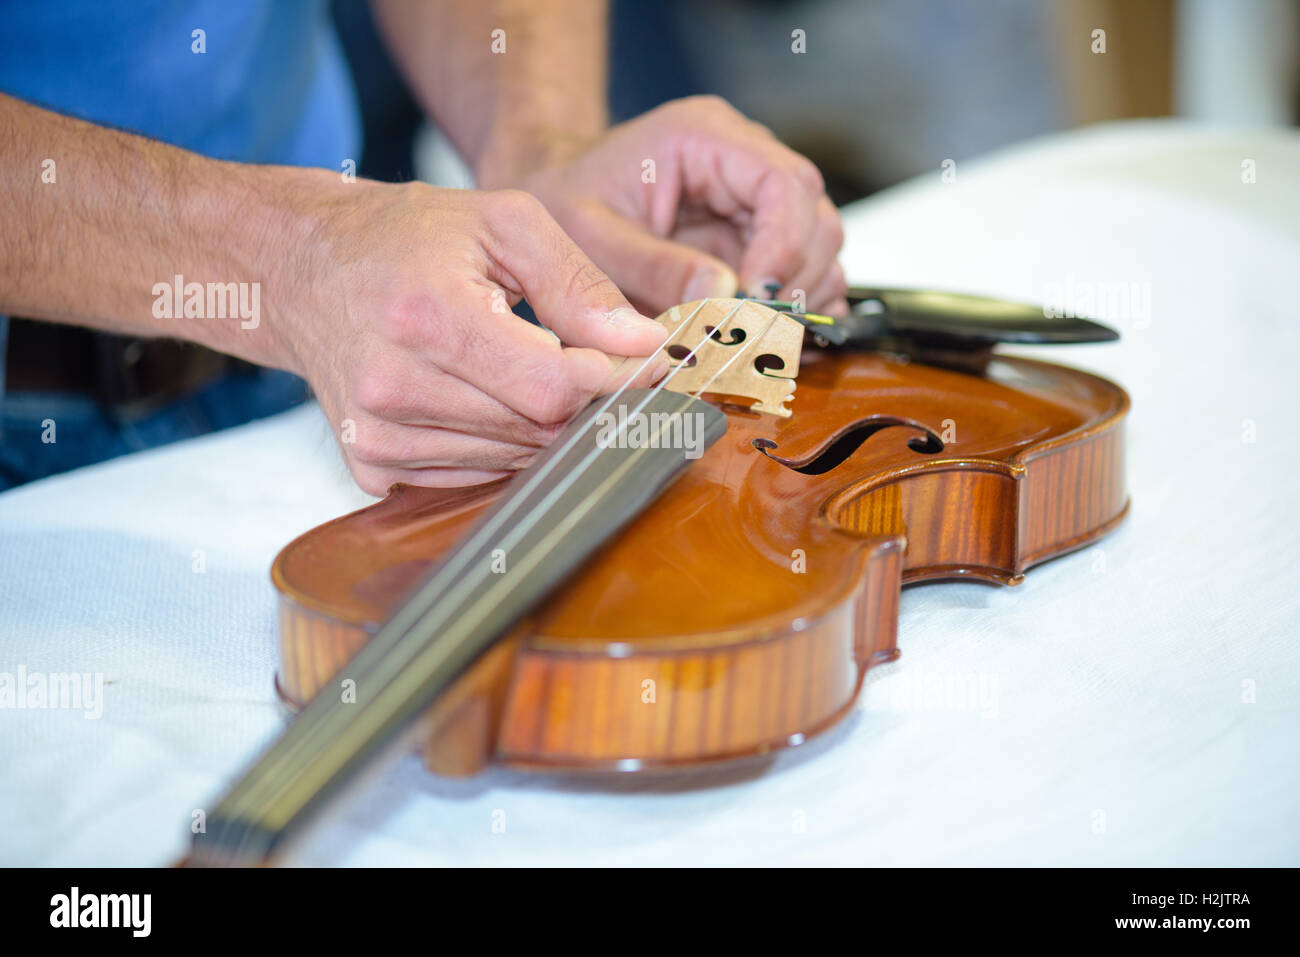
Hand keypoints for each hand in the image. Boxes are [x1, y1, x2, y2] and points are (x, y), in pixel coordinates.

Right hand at [279, 179, 667, 494]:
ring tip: (516, 367)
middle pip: (537, 430)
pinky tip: (477, 397)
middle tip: (585, 361)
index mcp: (428, 316)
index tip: (640, 363)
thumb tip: (644, 343)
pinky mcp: (369, 466)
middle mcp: (394, 386)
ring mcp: (377, 435)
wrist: (300, 270)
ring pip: (511, 460)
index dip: (608, 380)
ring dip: (536, 423)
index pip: (551, 386)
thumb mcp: (502, 224)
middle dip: (578, 400)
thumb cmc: (407, 237)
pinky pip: (471, 476)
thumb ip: (578, 283)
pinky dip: (495, 444)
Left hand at [507, 96, 847, 316]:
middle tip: (749, 327)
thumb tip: (722, 293)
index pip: (784, 183)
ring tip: (749, 334)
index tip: (756, 297)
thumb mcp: (592, 237)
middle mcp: (744, 159)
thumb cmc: (566, 204)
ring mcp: (755, 200)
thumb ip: (654, 265)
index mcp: (705, 136)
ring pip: (819, 250)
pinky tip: (758, 331)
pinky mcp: (756, 237)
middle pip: (815, 218)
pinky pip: (800, 273)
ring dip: (794, 301)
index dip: (785, 246)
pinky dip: (789, 309)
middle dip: (792, 281)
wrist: (554, 201)